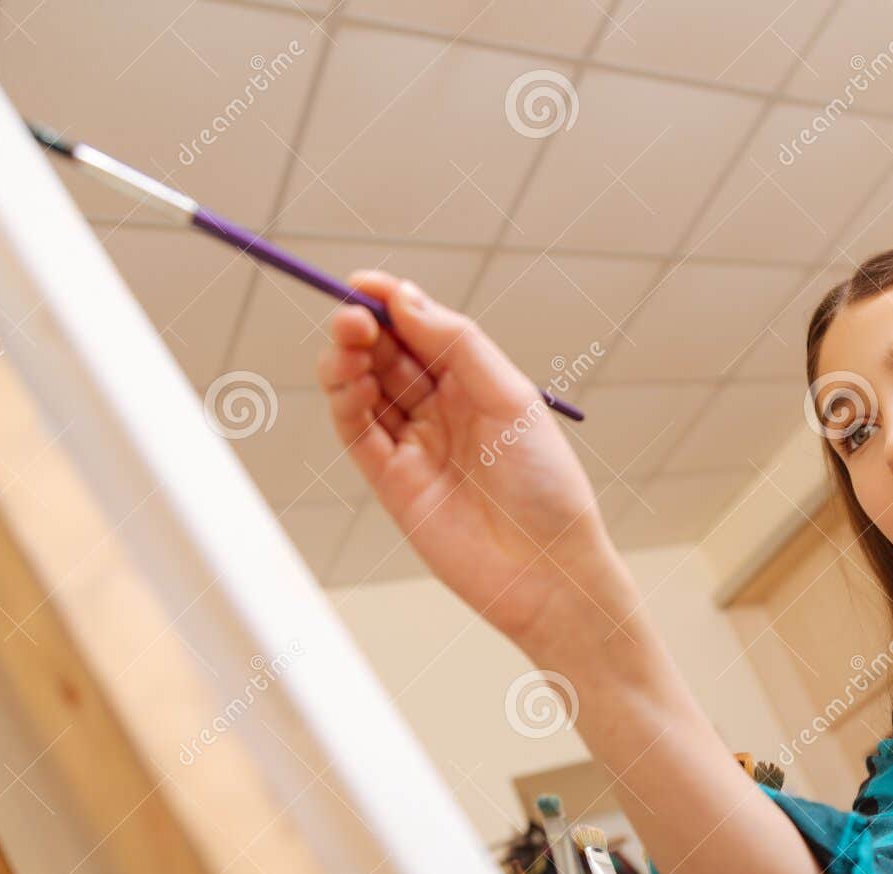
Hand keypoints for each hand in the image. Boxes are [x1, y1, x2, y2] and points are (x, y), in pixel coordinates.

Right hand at [316, 271, 624, 647]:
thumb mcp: (511, 398)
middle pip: (387, 356)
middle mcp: (443, 411)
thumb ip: (457, 345)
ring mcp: (415, 445)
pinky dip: (345, 403)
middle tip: (352, 315)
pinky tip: (348, 381)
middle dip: (364, 329)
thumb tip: (405, 298)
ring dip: (348, 362)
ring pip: (365, 390)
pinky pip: (357, 433)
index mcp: (478, 384)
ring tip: (348, 342)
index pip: (422, 330)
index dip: (391, 304)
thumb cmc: (546, 485)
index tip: (364, 283)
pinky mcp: (392, 482)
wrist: (547, 570)